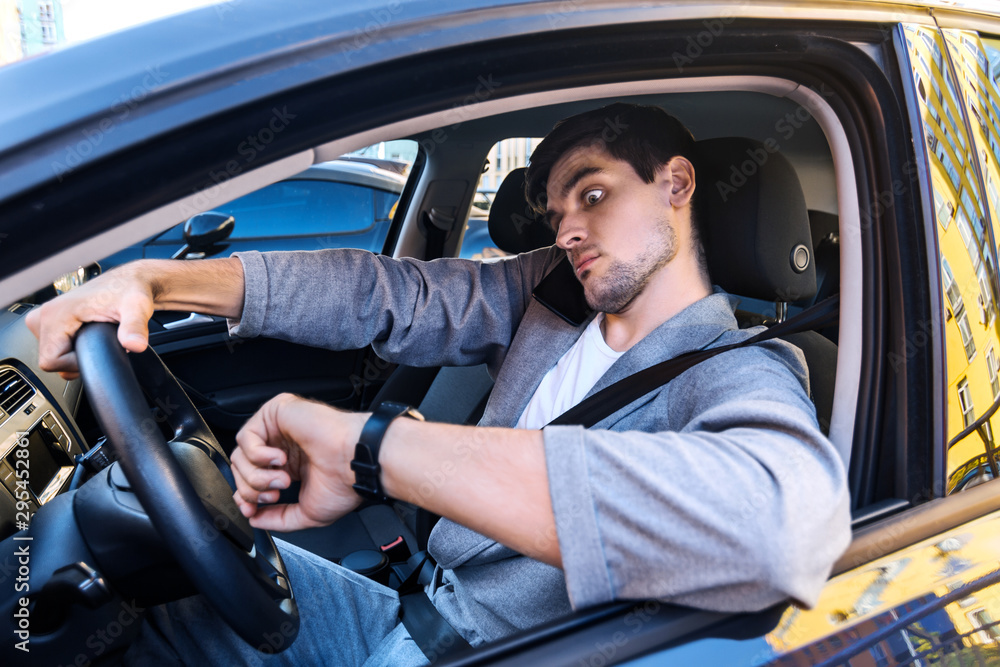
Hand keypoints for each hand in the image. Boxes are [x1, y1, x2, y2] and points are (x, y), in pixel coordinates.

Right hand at [25, 264, 154, 379]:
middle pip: (51, 360)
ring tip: (95, 339)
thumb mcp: (136, 308)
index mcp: (55, 313)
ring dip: (75, 354)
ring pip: (54, 355)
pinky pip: (57, 348)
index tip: (98, 352)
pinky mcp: (54, 321)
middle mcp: (45, 315)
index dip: (76, 364)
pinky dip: (72, 349)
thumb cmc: (130, 288)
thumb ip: (135, 327)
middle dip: (77, 359)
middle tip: (100, 344)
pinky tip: (88, 339)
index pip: (52, 361)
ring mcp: (47, 319)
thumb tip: (135, 344)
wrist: (130, 279)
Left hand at [231, 393, 368, 531]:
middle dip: (252, 489)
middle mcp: (283, 445)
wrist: (355, 462)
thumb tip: (255, 519)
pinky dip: (258, 455)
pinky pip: (247, 436)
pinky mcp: (277, 412)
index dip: (246, 496)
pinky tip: (281, 459)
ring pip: (241, 454)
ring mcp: (279, 428)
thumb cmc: (344, 482)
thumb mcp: (307, 513)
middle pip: (242, 468)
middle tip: (274, 494)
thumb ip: (278, 518)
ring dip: (257, 474)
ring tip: (282, 479)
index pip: (252, 478)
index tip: (253, 509)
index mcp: (291, 465)